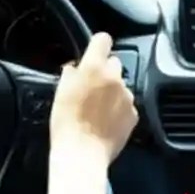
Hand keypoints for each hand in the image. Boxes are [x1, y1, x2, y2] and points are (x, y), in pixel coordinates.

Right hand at [49, 33, 137, 164]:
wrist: (82, 154)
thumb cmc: (66, 123)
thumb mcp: (60, 92)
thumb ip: (71, 73)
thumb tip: (75, 68)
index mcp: (94, 67)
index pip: (103, 39)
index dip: (98, 45)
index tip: (94, 52)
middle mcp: (114, 78)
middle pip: (114, 63)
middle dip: (105, 72)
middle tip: (91, 88)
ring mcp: (127, 96)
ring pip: (121, 86)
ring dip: (112, 92)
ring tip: (97, 110)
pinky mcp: (133, 113)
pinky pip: (126, 104)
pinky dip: (118, 109)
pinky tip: (105, 121)